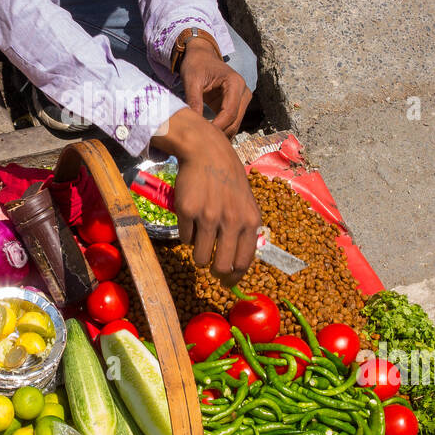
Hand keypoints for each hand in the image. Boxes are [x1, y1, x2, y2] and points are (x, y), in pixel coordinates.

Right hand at [149, 107, 260, 285]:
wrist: (207, 152)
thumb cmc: (228, 179)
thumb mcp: (246, 203)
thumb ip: (245, 230)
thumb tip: (236, 264)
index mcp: (250, 221)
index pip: (244, 261)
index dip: (234, 277)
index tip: (226, 282)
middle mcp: (231, 221)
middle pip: (222, 266)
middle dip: (215, 272)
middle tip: (210, 268)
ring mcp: (208, 217)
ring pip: (200, 258)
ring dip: (198, 255)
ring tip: (199, 240)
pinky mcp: (187, 212)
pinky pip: (184, 239)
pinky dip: (186, 234)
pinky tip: (191, 219)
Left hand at [180, 37, 251, 138]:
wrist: (200, 57)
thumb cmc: (196, 65)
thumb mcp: (191, 80)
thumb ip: (194, 100)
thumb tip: (195, 124)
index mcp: (235, 83)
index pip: (230, 112)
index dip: (218, 126)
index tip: (203, 136)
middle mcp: (243, 91)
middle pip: (235, 120)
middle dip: (221, 133)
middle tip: (202, 143)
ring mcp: (242, 99)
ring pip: (235, 123)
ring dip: (222, 134)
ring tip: (204, 141)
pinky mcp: (236, 104)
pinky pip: (231, 122)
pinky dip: (221, 130)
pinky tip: (208, 137)